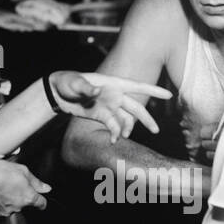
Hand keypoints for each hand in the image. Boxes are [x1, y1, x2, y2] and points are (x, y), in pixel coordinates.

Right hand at [0, 159, 49, 216]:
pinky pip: (1, 208)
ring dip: (10, 198)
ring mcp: (7, 211)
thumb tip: (46, 188)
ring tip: (2, 186)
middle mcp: (19, 207)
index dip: (41, 199)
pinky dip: (0, 202)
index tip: (39, 196)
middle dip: (22, 194)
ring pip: (13, 205)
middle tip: (13, 183)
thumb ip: (36, 181)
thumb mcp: (22, 170)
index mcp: (29, 197)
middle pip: (26, 203)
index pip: (42, 203)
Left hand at [49, 71, 170, 143]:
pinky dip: (115, 133)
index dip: (153, 90)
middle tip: (156, 131)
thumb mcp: (75, 83)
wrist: (55, 93)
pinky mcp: (102, 115)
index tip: (168, 95)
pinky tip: (112, 141)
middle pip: (136, 107)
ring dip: (128, 129)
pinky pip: (113, 126)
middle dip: (146, 119)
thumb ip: (87, 88)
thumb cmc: (66, 82)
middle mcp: (114, 95)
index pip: (137, 86)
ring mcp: (109, 106)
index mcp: (112, 83)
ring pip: (126, 119)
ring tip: (125, 137)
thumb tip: (97, 92)